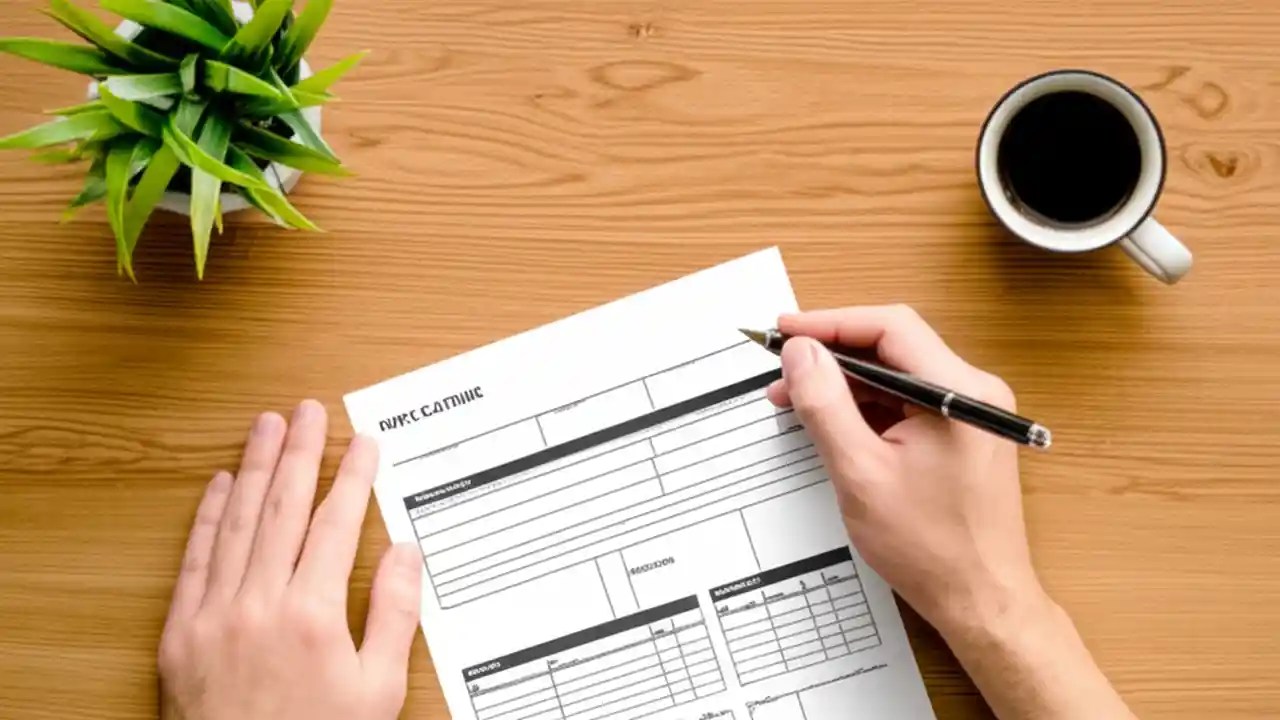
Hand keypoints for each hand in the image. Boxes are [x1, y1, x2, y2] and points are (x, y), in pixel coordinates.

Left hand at [159, 401, 421, 719]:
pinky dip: (206, 518)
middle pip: (283, 508)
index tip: (362, 445)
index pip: (336, 524)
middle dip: (298, 453)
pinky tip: (217, 486)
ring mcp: (214, 615)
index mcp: (313, 615)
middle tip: (307, 411)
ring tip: (265, 427)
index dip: (352, 478)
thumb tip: (405, 554)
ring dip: (252, 468)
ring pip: (236, 522)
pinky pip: (194, 560)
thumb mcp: (377, 691)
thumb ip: (393, 616)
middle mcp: (259, 604)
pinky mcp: (180, 633)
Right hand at [768, 307, 1135, 719]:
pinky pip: (905, 401)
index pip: (889, 328)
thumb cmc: (933, 548)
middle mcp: (973, 392)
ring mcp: (969, 412)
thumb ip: (826, 405)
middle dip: (832, 353)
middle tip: (782, 365)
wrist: (981, 598)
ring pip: (896, 375)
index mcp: (959, 392)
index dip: (830, 323)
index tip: (786, 331)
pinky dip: (865, 406)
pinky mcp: (960, 433)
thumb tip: (802, 353)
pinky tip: (829, 421)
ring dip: (844, 382)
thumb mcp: (860, 473)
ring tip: (794, 399)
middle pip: (892, 346)